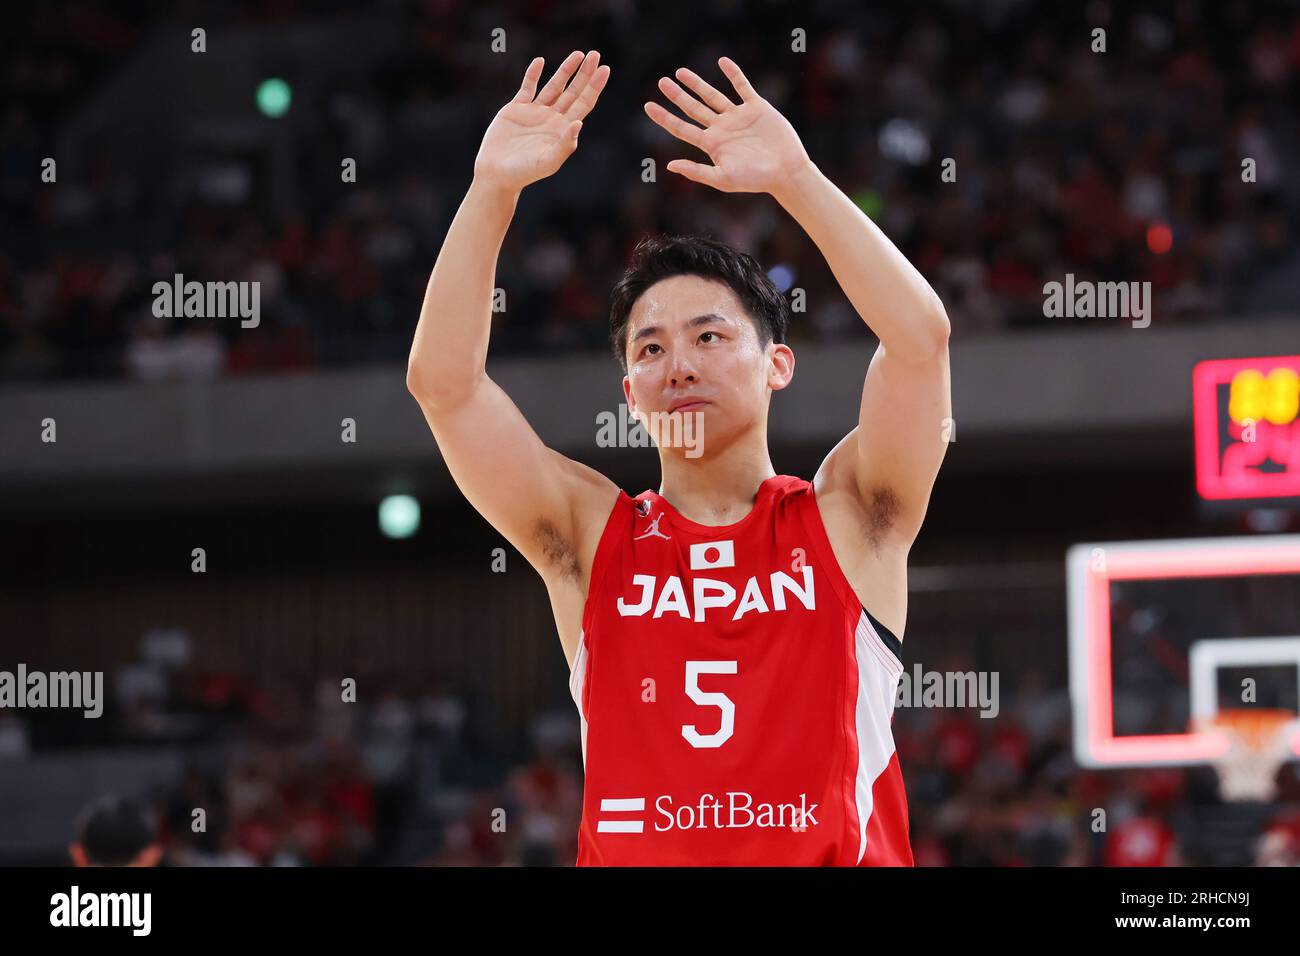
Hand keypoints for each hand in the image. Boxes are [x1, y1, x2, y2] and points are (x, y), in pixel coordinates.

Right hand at [474, 50, 609, 192]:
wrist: (497, 174)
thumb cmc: (525, 172)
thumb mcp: (549, 161)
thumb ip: (565, 144)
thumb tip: (579, 123)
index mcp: (563, 130)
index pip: (584, 104)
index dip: (594, 86)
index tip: (604, 69)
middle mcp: (552, 118)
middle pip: (573, 91)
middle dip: (584, 73)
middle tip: (595, 54)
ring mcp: (535, 112)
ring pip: (554, 86)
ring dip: (565, 70)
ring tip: (578, 54)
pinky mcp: (516, 109)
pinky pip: (527, 88)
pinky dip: (533, 75)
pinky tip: (540, 62)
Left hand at [644, 56, 810, 195]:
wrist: (785, 171)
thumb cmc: (755, 180)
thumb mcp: (722, 178)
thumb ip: (696, 172)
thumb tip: (670, 165)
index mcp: (711, 144)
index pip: (681, 128)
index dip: (664, 117)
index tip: (648, 106)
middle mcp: (721, 128)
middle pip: (693, 108)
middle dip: (677, 95)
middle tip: (661, 82)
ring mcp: (738, 117)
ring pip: (713, 96)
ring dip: (697, 83)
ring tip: (680, 72)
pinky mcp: (756, 108)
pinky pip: (742, 87)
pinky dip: (733, 74)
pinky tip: (722, 62)